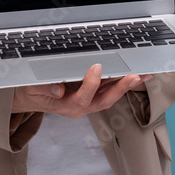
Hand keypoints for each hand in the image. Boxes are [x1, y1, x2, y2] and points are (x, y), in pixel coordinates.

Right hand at [12, 64, 152, 117]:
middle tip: (134, 75)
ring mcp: (87, 102)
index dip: (90, 84)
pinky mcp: (91, 96)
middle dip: (120, 88)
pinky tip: (135, 75)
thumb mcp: (30, 88)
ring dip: (127, 86)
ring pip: (110, 96)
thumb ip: (43, 88)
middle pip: (103, 100)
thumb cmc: (31, 92)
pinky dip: (122, 83)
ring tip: (144, 74)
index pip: (81, 98)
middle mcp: (79, 107)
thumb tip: (58, 89)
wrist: (29, 99)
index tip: (96, 67)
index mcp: (65, 106)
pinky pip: (109, 91)